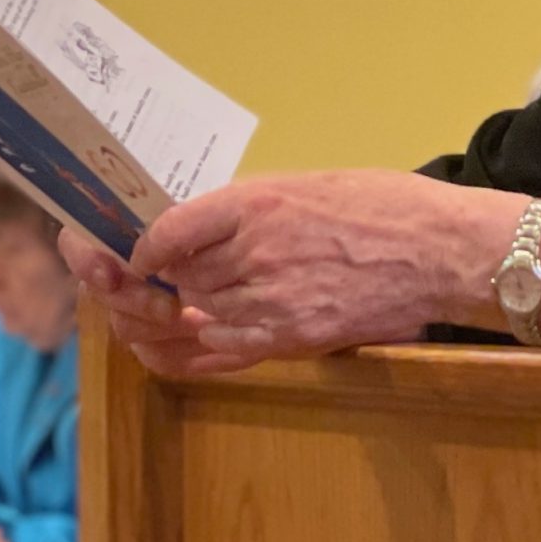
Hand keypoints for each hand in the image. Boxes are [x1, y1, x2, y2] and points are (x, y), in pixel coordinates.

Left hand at [60, 172, 498, 375]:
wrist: (444, 251)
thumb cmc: (386, 207)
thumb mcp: (309, 186)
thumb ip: (249, 210)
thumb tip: (199, 231)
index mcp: (259, 203)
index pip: (167, 230)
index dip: (131, 243)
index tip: (116, 241)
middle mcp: (255, 255)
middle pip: (165, 278)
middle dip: (124, 278)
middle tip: (96, 269)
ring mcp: (270, 303)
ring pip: (179, 319)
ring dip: (144, 316)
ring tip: (127, 307)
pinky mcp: (288, 339)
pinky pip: (209, 355)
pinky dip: (173, 351)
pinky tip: (159, 341)